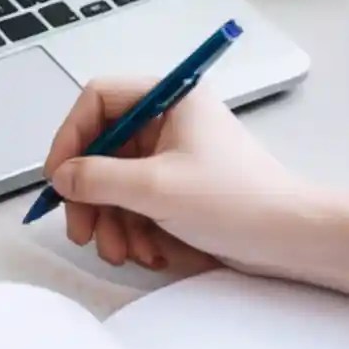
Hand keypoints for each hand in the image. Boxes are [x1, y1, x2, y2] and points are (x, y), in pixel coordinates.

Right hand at [43, 77, 317, 274]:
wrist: (289, 239)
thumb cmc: (239, 201)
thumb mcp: (156, 189)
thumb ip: (99, 179)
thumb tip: (62, 176)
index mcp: (170, 98)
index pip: (98, 101)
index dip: (70, 137)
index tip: (59, 176)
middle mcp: (169, 120)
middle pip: (101, 148)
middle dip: (89, 194)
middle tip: (81, 228)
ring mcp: (172, 154)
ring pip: (115, 181)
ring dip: (110, 220)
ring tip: (120, 251)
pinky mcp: (177, 186)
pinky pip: (135, 202)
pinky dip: (132, 228)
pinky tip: (145, 251)